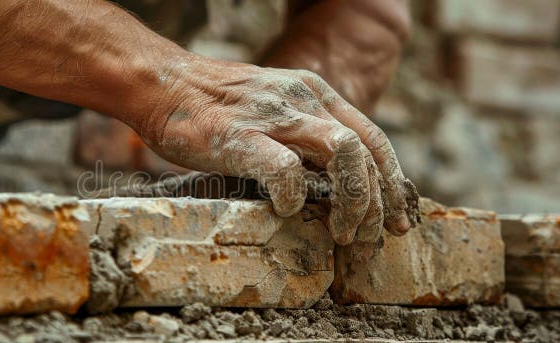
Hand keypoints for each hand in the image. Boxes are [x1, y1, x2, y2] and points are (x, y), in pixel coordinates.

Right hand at [133, 55, 418, 244]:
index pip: (374, 139)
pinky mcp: (242, 136)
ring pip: (344, 154)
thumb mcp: (273, 109)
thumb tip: (330, 181)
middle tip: (369, 241)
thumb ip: (303, 136)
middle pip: (367, 151)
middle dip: (379, 204)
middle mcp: (304, 100)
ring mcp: (275, 116)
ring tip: (342, 234)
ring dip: (353, 201)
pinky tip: (287, 211)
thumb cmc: (213, 107)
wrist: (162, 84)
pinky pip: (286, 170)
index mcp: (315, 94)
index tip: (396, 220)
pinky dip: (295, 197)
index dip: (392, 184)